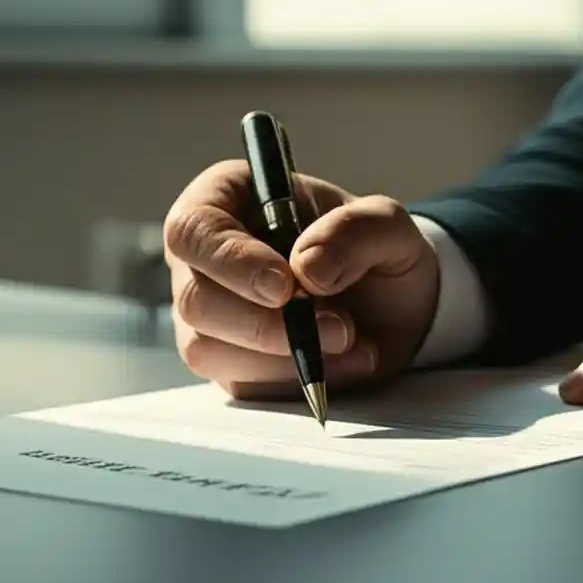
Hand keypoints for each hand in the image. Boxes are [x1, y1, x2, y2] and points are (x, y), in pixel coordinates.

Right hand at [163, 160, 439, 398]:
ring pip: (206, 348)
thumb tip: (308, 266)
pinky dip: (294, 379)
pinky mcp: (224, 361)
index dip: (230, 261)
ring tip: (349, 339)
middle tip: (337, 326)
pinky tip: (342, 362)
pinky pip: (238, 382)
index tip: (284, 286)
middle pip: (194, 299)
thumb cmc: (373, 250)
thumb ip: (356, 230)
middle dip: (266, 323)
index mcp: (225, 199)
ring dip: (283, 356)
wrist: (389, 307)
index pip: (192, 229)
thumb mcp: (387, 224)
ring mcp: (208, 313)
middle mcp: (203, 258)